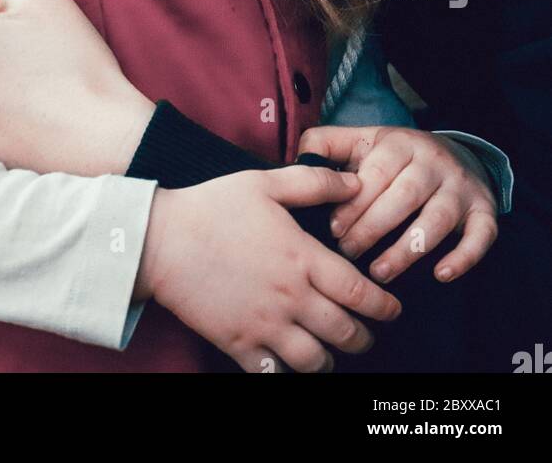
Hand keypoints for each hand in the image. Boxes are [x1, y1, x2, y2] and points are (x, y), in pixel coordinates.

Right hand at [138, 166, 402, 372]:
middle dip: (364, 338)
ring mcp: (264, 325)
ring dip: (330, 360)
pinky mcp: (238, 343)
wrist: (161, 239)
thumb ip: (314, 182)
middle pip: (345, 333)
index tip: (393, 310)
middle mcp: (290, 297)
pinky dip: (288, 372)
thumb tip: (355, 182)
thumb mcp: (265, 182)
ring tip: (330, 352)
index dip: (384, 306)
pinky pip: (275, 373)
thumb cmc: (213, 205)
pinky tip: (289, 362)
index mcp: (302, 257)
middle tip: (366, 335)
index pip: (359, 292)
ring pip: (315, 361)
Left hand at [297, 126, 497, 283]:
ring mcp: (461, 186)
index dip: (353, 203)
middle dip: (373, 227)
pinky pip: (482, 233)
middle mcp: (433, 162)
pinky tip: (441, 275)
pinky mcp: (485, 210)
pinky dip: (464, 256)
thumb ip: (328, 144)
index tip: (332, 230)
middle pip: (404, 196)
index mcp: (399, 144)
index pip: (375, 174)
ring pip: (438, 218)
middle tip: (349, 254)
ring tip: (380, 273)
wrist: (456, 153)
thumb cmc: (396, 157)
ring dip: (408, 249)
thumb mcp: (363, 141)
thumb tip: (299, 158)